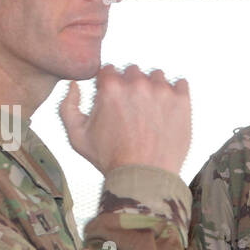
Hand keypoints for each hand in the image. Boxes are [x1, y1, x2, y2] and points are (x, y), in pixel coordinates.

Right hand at [60, 64, 190, 175]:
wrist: (145, 178)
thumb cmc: (111, 160)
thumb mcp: (77, 137)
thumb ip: (67, 106)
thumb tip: (74, 85)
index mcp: (110, 88)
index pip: (109, 70)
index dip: (110, 85)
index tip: (115, 101)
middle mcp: (137, 84)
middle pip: (133, 71)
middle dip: (131, 86)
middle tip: (133, 108)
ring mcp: (161, 91)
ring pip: (157, 76)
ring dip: (153, 88)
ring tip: (152, 111)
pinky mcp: (182, 101)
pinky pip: (181, 84)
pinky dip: (176, 93)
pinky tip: (168, 109)